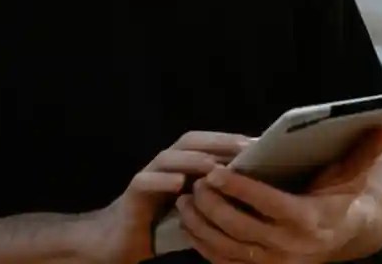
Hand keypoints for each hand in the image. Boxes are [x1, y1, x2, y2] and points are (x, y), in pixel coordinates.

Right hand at [80, 131, 249, 263]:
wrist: (120, 240)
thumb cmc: (161, 227)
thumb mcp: (195, 212)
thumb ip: (216, 200)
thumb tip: (255, 197)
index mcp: (182, 167)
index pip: (208, 144)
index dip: (231, 141)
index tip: (261, 145)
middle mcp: (165, 166)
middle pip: (189, 142)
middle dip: (217, 141)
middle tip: (244, 146)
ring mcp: (147, 176)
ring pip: (168, 157)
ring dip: (192, 159)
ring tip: (215, 165)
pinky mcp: (132, 194)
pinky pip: (144, 181)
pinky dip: (161, 180)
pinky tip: (179, 183)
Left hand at [175, 126, 381, 263]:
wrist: (345, 234)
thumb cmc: (340, 195)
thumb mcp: (351, 175)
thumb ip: (360, 153)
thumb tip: (380, 126)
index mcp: (308, 219)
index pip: (268, 204)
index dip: (240, 189)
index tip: (215, 171)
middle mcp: (291, 247)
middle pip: (242, 228)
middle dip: (213, 206)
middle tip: (194, 183)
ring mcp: (275, 263)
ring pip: (229, 248)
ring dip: (201, 226)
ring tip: (184, 201)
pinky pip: (225, 263)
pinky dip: (203, 246)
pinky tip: (188, 225)